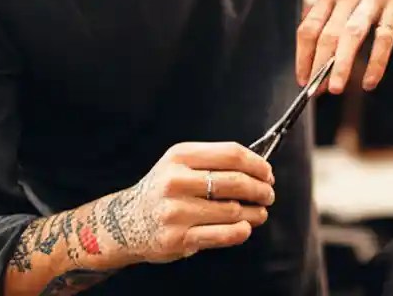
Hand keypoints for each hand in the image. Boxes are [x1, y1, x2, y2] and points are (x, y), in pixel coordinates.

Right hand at [109, 142, 274, 265]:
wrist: (125, 223)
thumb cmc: (162, 191)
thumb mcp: (179, 165)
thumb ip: (213, 162)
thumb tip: (258, 167)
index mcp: (180, 157)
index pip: (231, 154)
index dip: (257, 164)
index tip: (267, 173)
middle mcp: (176, 181)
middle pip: (236, 181)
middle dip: (260, 189)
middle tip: (268, 194)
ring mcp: (176, 211)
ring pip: (232, 210)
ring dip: (255, 212)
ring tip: (259, 213)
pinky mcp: (178, 238)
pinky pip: (222, 234)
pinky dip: (240, 231)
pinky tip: (245, 228)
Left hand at [296, 0, 392, 93]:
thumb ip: (333, 7)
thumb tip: (319, 44)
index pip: (309, 28)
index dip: (303, 56)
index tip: (302, 78)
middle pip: (327, 34)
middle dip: (319, 65)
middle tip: (315, 93)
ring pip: (351, 35)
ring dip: (341, 64)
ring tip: (335, 89)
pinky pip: (384, 36)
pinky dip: (376, 61)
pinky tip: (370, 80)